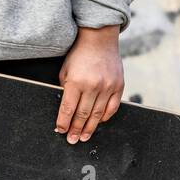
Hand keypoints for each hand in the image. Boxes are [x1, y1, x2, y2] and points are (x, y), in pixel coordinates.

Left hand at [55, 25, 123, 142]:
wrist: (99, 39)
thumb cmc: (79, 54)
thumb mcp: (65, 70)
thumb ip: (66, 89)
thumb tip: (66, 109)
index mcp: (76, 82)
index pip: (67, 108)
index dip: (63, 122)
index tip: (60, 131)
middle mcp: (92, 86)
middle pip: (82, 115)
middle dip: (75, 129)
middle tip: (72, 140)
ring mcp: (107, 87)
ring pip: (97, 114)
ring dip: (90, 128)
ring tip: (84, 137)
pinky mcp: (118, 86)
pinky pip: (112, 108)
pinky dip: (104, 117)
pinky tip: (98, 123)